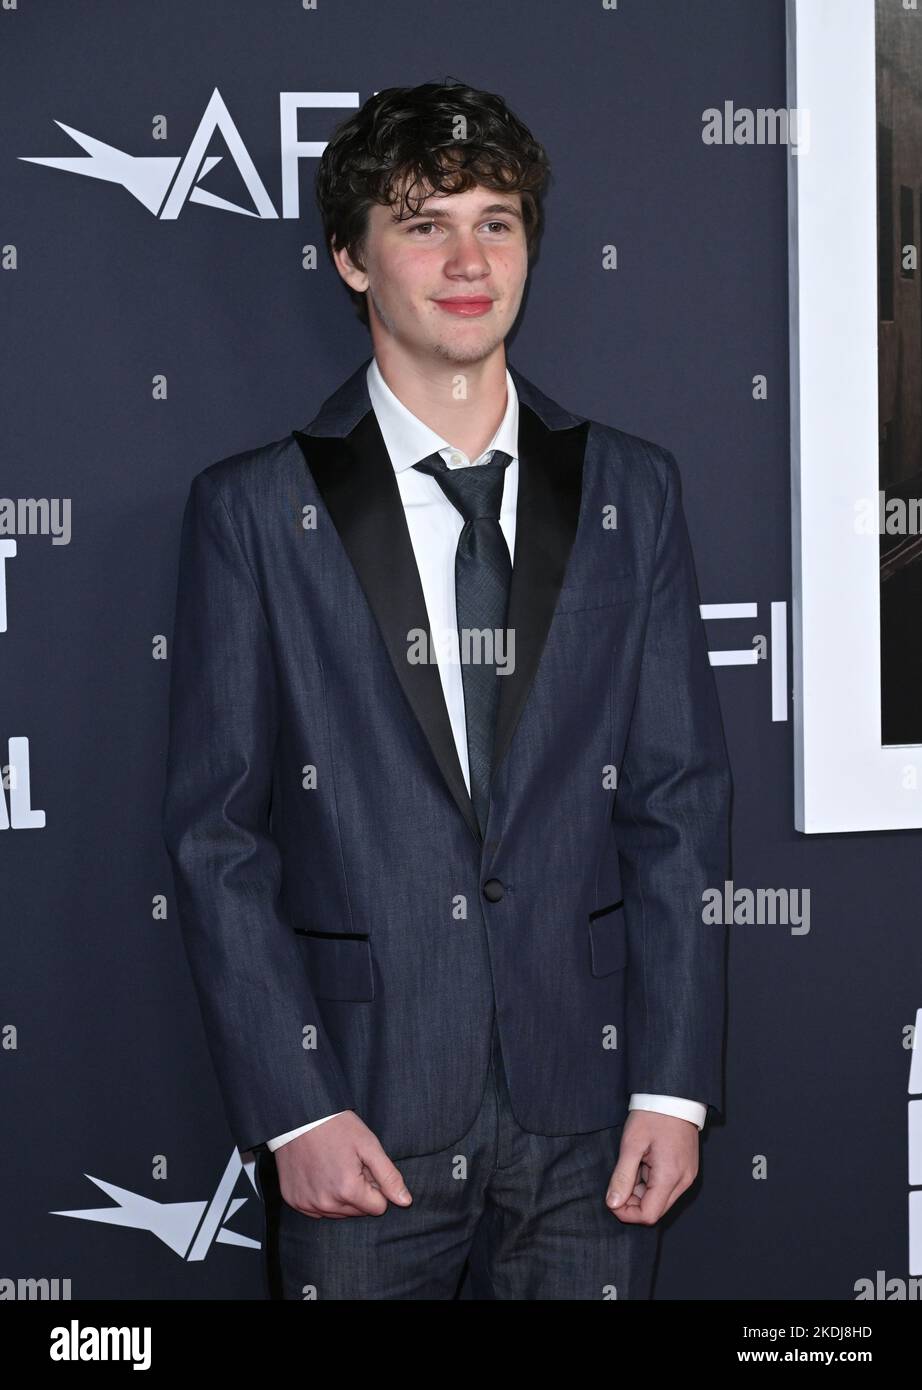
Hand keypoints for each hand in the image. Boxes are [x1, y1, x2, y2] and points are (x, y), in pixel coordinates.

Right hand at [273, 1110, 412, 1218]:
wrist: (299, 1115)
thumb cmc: (336, 1126)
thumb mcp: (368, 1145)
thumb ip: (389, 1176)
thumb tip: (406, 1201)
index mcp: (348, 1190)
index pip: (378, 1207)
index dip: (376, 1186)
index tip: (365, 1167)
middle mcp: (326, 1203)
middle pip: (358, 1212)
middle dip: (359, 1192)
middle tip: (350, 1164)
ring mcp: (307, 1204)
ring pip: (338, 1213)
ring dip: (341, 1196)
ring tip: (334, 1167)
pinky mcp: (294, 1201)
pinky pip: (317, 1210)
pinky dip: (321, 1196)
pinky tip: (319, 1174)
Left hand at [605, 1110, 698, 1223]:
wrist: (674, 1095)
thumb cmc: (652, 1116)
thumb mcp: (631, 1144)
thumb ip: (622, 1176)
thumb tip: (613, 1204)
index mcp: (670, 1176)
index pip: (648, 1215)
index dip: (627, 1213)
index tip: (612, 1198)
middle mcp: (684, 1181)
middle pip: (656, 1211)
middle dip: (633, 1202)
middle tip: (620, 1180)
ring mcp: (688, 1176)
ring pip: (661, 1200)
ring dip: (642, 1192)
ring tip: (634, 1165)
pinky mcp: (687, 1170)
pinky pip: (668, 1188)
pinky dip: (653, 1183)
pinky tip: (645, 1164)